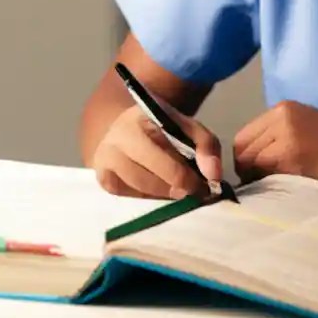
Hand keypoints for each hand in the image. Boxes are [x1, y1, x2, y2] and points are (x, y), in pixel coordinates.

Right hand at [91, 105, 221, 199]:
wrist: (130, 126)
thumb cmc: (163, 128)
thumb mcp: (188, 127)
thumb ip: (206, 145)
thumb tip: (214, 175)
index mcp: (137, 121)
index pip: (164, 158)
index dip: (187, 177)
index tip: (203, 185)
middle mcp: (115, 140)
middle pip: (147, 179)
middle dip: (174, 188)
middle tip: (190, 191)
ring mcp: (104, 160)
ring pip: (138, 189)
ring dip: (161, 194)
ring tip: (176, 189)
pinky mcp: (103, 178)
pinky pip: (128, 196)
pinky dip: (146, 196)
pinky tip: (157, 188)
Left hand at [233, 100, 317, 192]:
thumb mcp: (308, 131)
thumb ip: (278, 139)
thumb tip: (250, 165)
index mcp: (283, 109)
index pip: (242, 138)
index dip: (246, 161)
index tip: (259, 176)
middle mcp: (281, 118)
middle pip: (242, 152)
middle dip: (249, 172)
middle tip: (269, 187)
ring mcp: (286, 137)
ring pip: (251, 165)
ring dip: (259, 180)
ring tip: (282, 188)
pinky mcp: (294, 158)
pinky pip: (267, 176)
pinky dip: (271, 187)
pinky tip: (290, 190)